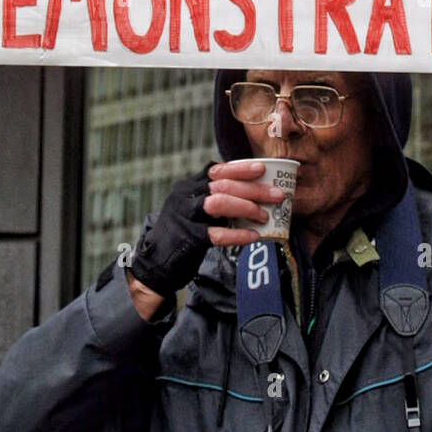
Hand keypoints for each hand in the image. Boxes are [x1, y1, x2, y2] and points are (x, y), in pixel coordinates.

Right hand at [127, 161, 283, 299]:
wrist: (155, 263)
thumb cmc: (183, 233)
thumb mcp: (193, 209)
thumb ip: (214, 200)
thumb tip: (253, 196)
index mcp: (188, 186)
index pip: (216, 170)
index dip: (240, 168)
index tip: (262, 169)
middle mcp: (185, 197)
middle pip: (222, 185)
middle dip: (253, 190)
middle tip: (276, 195)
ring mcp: (184, 218)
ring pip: (217, 203)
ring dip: (245, 207)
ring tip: (264, 216)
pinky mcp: (188, 239)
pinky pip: (216, 234)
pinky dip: (237, 234)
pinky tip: (253, 236)